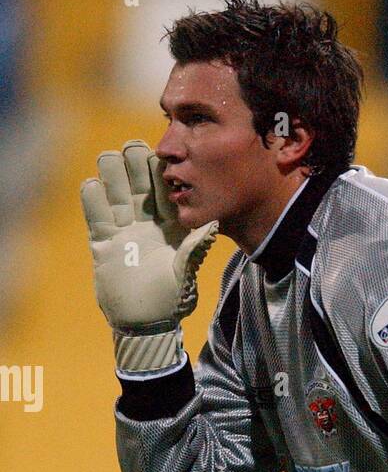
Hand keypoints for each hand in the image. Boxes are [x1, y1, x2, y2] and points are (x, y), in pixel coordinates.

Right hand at [80, 140, 217, 371]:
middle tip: (131, 147)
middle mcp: (147, 226)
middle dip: (135, 168)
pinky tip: (92, 184)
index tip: (162, 156)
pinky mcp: (104, 245)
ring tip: (108, 157)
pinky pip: (96, 218)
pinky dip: (93, 201)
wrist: (144, 324)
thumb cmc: (170, 302)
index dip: (162, 176)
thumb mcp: (185, 276)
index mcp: (170, 229)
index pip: (165, 196)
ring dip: (112, 177)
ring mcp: (124, 233)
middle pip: (138, 189)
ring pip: (115, 197)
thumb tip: (212, 227)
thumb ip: (194, 250)